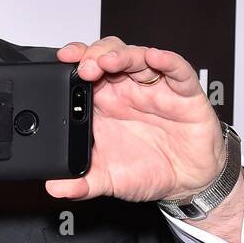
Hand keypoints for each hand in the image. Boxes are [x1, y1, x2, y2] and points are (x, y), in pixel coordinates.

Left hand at [47, 37, 225, 202]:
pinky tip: (156, 57)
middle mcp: (128, 90)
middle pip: (109, 55)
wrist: (187, 180)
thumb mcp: (110, 180)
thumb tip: (55, 188)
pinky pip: (178, 70)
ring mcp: (155, 88)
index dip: (74, 61)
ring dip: (122, 55)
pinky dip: (167, 61)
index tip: (62, 61)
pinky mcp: (184, 93)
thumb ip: (83, 183)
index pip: (86, 72)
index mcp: (106, 104)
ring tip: (108, 61)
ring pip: (138, 57)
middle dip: (95, 55)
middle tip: (84, 67)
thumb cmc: (149, 171)